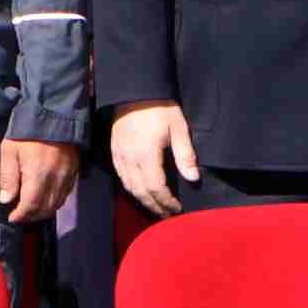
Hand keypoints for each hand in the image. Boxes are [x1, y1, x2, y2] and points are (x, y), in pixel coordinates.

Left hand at [0, 139, 80, 224]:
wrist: (54, 116)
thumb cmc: (26, 133)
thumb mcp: (9, 151)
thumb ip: (8, 177)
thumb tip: (5, 200)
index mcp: (38, 176)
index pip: (31, 206)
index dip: (21, 215)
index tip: (12, 218)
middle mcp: (55, 180)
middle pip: (46, 208)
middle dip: (32, 216)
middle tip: (20, 215)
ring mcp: (67, 176)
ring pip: (58, 203)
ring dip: (44, 210)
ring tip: (31, 210)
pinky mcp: (74, 171)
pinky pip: (66, 194)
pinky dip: (56, 201)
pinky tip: (47, 199)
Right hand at [109, 101, 198, 217]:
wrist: (134, 92)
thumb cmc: (160, 109)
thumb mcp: (179, 129)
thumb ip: (185, 155)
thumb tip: (193, 178)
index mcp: (146, 155)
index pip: (155, 187)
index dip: (166, 201)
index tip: (178, 209)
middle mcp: (130, 159)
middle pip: (140, 192)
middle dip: (154, 206)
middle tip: (168, 215)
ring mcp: (119, 156)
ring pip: (129, 186)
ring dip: (142, 200)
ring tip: (156, 207)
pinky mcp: (114, 152)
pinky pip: (121, 177)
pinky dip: (131, 189)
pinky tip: (140, 192)